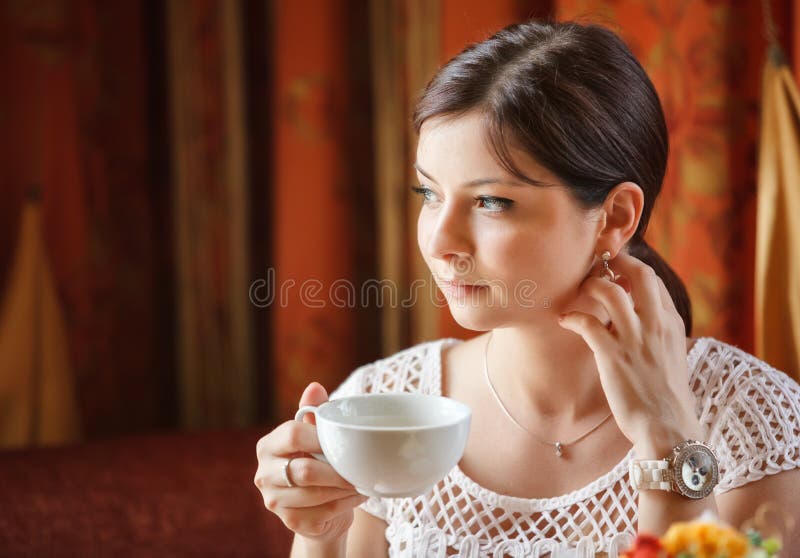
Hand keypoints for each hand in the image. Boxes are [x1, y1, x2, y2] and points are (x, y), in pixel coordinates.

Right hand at [254, 382, 367, 542]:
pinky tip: (355, 496)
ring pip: (315, 494)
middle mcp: (263, 474)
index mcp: (267, 446)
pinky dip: (344, 504)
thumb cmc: (317, 463)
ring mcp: (273, 501)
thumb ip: (313, 413)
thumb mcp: (315, 436)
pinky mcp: (289, 522)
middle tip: (357, 468)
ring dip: (344, 488)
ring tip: (360, 481)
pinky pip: (322, 513)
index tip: (343, 440)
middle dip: (337, 470)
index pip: (292, 434)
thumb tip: (315, 386)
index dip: (320, 437)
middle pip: (304, 470)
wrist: (319, 508)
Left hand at [556, 252, 701, 454]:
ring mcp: (635, 339)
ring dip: (590, 285)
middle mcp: (656, 325)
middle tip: (597, 264)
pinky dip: (571, 316)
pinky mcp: (612, 356)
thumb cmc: (667, 398)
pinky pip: (587, 322)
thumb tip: (641, 320)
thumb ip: (659, 334)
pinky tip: (563, 320)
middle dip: (616, 260)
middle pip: (639, 273)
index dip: (632, 267)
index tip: (615, 268)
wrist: (669, 429)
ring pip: (609, 291)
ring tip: (578, 291)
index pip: (654, 281)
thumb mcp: (673, 357)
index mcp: (672, 324)